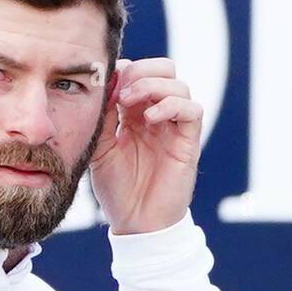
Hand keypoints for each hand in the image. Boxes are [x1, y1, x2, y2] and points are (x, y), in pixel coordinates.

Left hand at [89, 57, 202, 234]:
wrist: (135, 221)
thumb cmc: (116, 188)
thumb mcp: (99, 145)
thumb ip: (103, 114)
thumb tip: (104, 82)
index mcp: (135, 112)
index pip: (139, 71)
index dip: (124, 70)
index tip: (104, 85)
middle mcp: (158, 114)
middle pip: (165, 69)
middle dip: (141, 71)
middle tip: (121, 92)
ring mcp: (175, 127)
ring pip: (179, 85)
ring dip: (152, 86)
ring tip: (130, 104)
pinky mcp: (188, 141)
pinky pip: (192, 110)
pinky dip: (171, 106)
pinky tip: (150, 119)